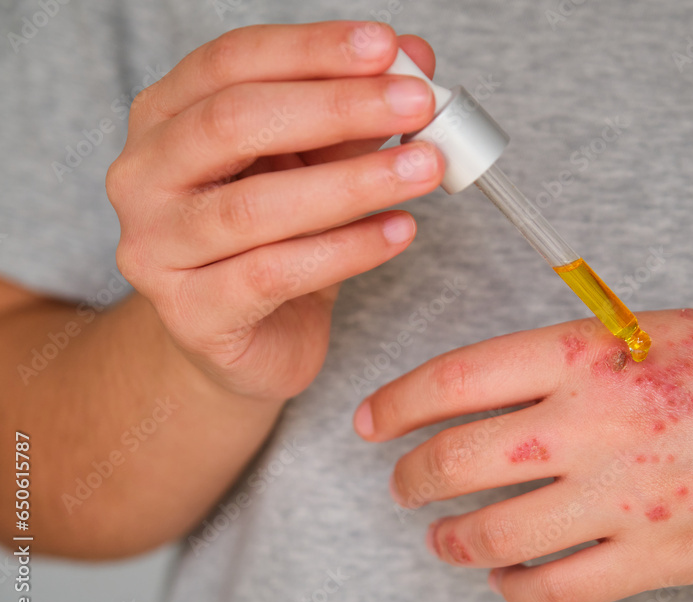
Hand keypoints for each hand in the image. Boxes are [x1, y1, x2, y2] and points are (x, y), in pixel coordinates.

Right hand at [107, 21, 443, 398]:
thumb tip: (416, 59)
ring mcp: (156, 248)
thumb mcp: (313, 166)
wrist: (243, 341)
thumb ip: (354, 117)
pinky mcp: (191, 314)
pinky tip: (400, 232)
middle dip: (337, 107)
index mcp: (165, 117)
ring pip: (256, 206)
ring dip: (354, 183)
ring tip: (425, 168)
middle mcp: (144, 175)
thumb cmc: (273, 241)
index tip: (387, 47)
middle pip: (234, 123)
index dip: (311, 49)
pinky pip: (275, 274)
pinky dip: (347, 250)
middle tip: (417, 104)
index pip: (231, 61)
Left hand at [355, 309, 692, 601]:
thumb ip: (578, 355)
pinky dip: (515, 587)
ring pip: (493, 533)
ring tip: (444, 535)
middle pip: (456, 459)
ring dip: (452, 537)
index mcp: (591, 353)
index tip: (372, 421)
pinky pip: (557, 589)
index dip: (396, 402)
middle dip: (410, 476)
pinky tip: (507, 576)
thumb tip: (504, 385)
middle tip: (402, 482)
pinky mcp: (658, 558)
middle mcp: (595, 424)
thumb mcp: (659, 330)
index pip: (456, 377)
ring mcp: (625, 497)